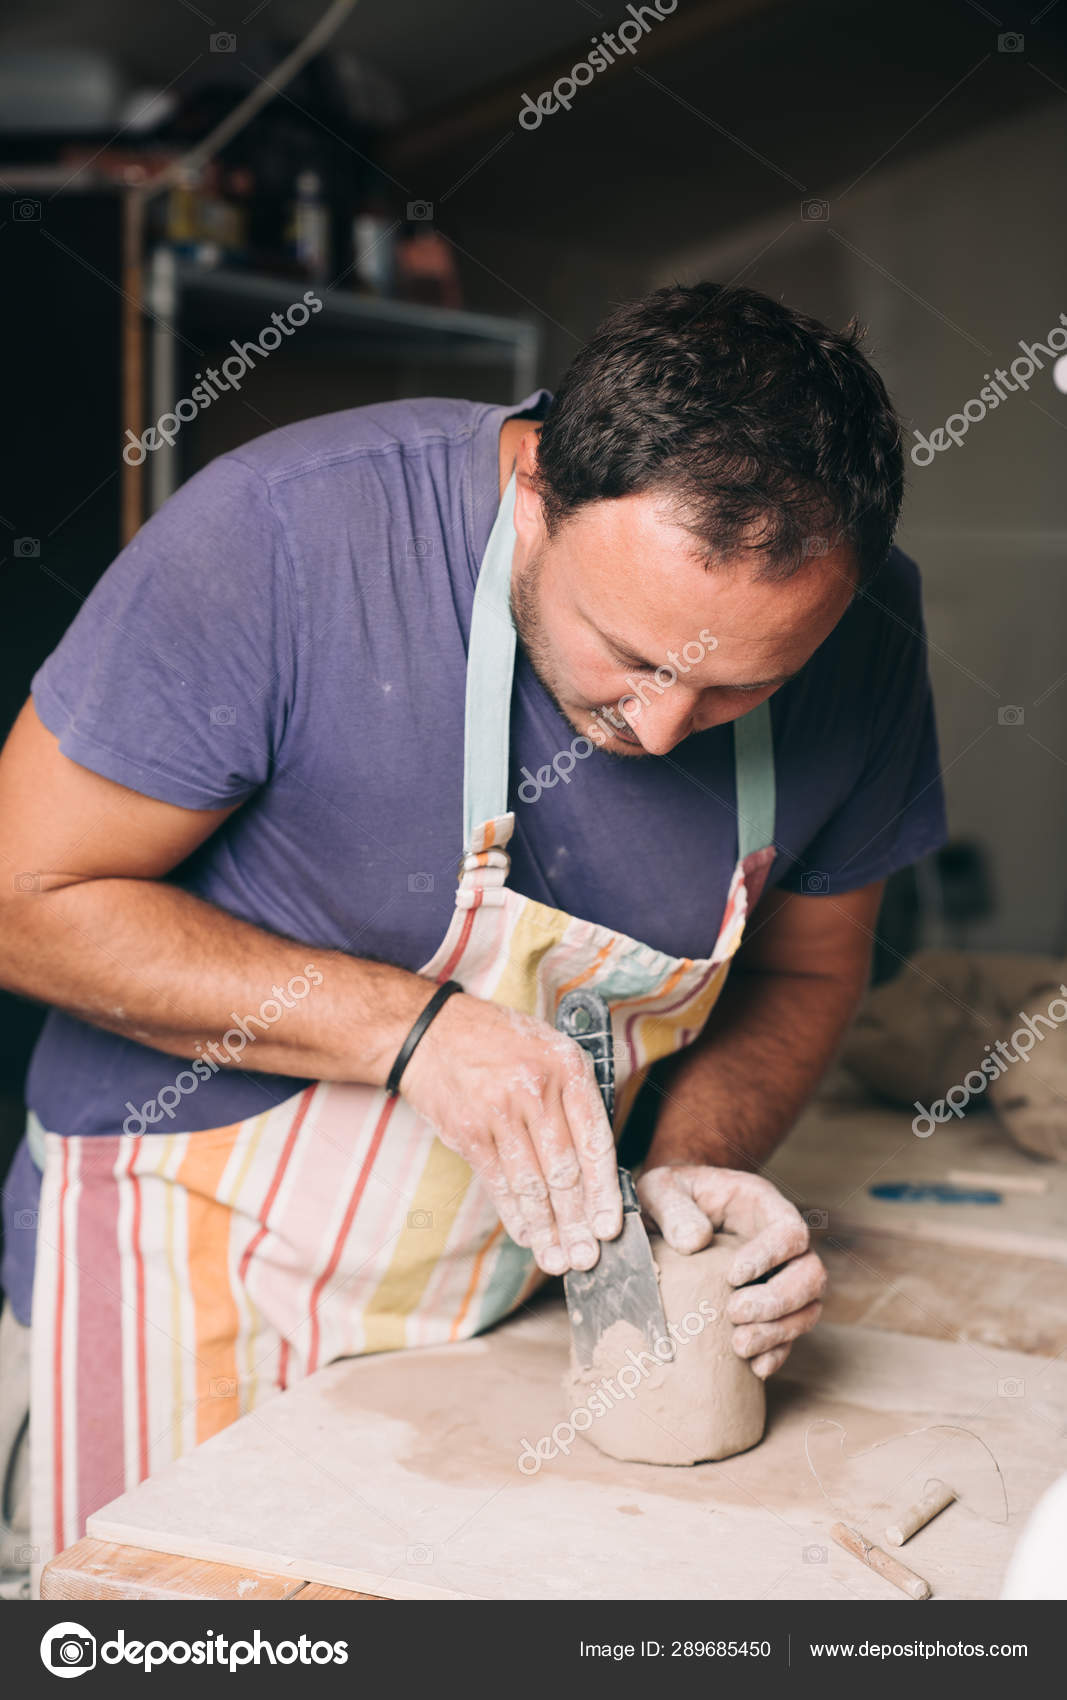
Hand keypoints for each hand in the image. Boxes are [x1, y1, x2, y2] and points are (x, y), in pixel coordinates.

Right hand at [400, 993, 621, 1275]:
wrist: (433, 1031)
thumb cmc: (502, 1043)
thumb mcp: (551, 1050)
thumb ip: (577, 1098)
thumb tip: (599, 1166)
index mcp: (568, 1069)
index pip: (596, 1143)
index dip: (605, 1192)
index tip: (610, 1228)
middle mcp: (536, 1091)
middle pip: (565, 1173)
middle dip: (578, 1223)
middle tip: (587, 1259)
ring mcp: (500, 1113)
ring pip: (532, 1186)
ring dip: (548, 1230)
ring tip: (558, 1260)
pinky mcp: (469, 1132)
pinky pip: (499, 1184)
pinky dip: (515, 1215)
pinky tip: (528, 1236)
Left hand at [636, 1164, 825, 1377]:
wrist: (665, 1215)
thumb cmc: (668, 1197)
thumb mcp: (661, 1188)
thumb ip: (673, 1208)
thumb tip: (693, 1242)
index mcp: (762, 1205)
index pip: (790, 1230)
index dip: (771, 1255)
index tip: (733, 1275)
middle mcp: (781, 1243)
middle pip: (810, 1273)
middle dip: (778, 1300)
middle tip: (735, 1312)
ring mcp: (780, 1276)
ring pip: (808, 1307)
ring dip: (779, 1331)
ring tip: (739, 1345)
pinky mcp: (769, 1307)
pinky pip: (789, 1333)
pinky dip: (777, 1352)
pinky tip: (755, 1367)